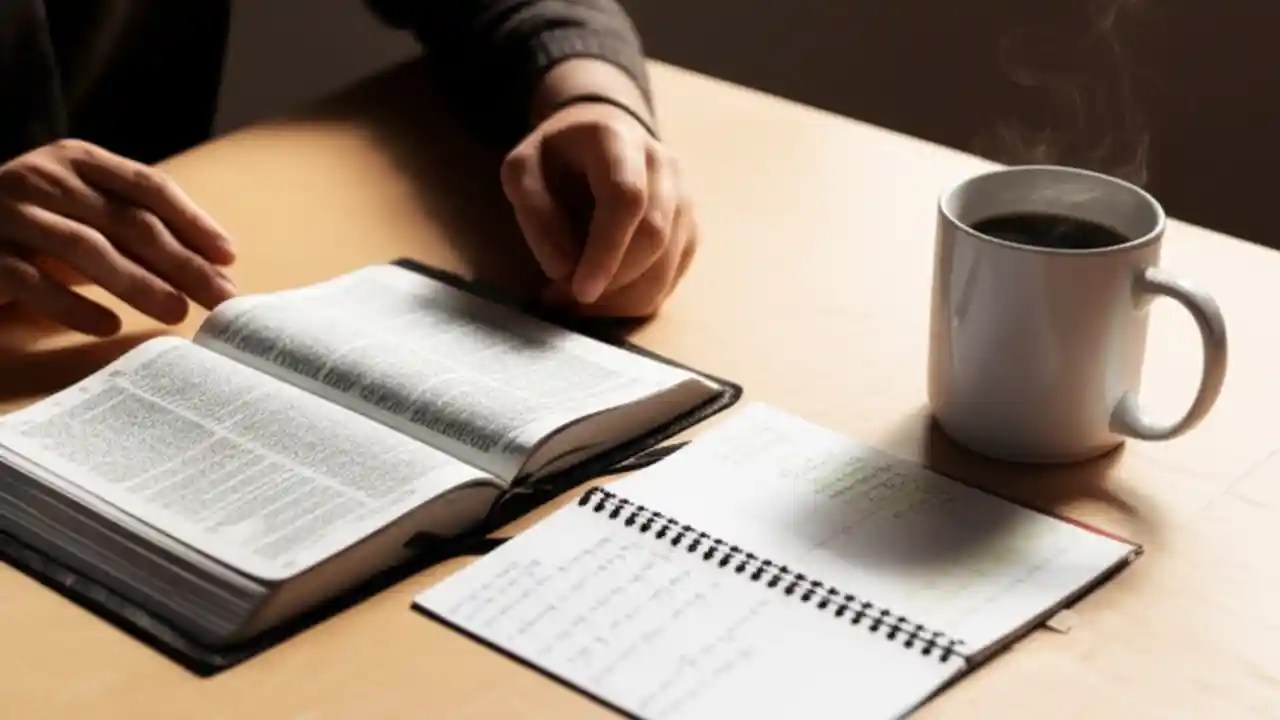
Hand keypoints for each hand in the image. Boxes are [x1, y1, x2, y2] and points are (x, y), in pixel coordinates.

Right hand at [0, 139, 236, 335]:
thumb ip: (133, 231)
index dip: (193, 221)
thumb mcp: (85, 218)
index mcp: (76, 159)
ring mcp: (8, 213)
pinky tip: (109, 326)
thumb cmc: (32, 230)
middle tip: (219, 297)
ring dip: (138, 284)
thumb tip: (210, 267)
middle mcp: (42, 177)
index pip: (148, 186)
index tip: (228, 257)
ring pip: (85, 249)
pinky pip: (33, 282)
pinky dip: (75, 306)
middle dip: (181, 262)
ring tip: (177, 313)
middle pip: (127, 221)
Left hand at [500, 102, 696, 316]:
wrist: (601, 137)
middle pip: (654, 236)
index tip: (581, 291)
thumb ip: (534, 211)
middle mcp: (663, 165)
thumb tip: (563, 268)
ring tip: (579, 305)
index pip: (627, 199)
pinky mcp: (689, 227)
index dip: (607, 250)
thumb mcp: (523, 169)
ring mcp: (684, 197)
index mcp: (618, 142)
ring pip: (667, 264)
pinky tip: (604, 300)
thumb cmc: (558, 157)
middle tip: (565, 301)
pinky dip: (637, 300)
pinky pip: (672, 277)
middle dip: (614, 282)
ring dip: (624, 299)